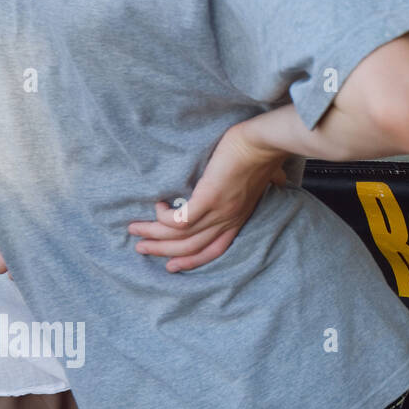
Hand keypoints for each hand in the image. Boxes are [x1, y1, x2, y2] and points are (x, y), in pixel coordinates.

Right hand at [128, 121, 288, 272]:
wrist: (264, 143)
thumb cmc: (263, 154)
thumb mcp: (266, 177)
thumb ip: (264, 183)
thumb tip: (274, 178)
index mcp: (239, 217)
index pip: (214, 249)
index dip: (191, 260)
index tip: (171, 265)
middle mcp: (228, 220)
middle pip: (191, 247)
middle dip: (163, 251)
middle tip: (141, 248)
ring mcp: (219, 211)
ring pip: (181, 236)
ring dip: (154, 235)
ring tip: (135, 230)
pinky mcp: (209, 199)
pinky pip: (180, 220)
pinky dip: (164, 218)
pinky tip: (158, 207)